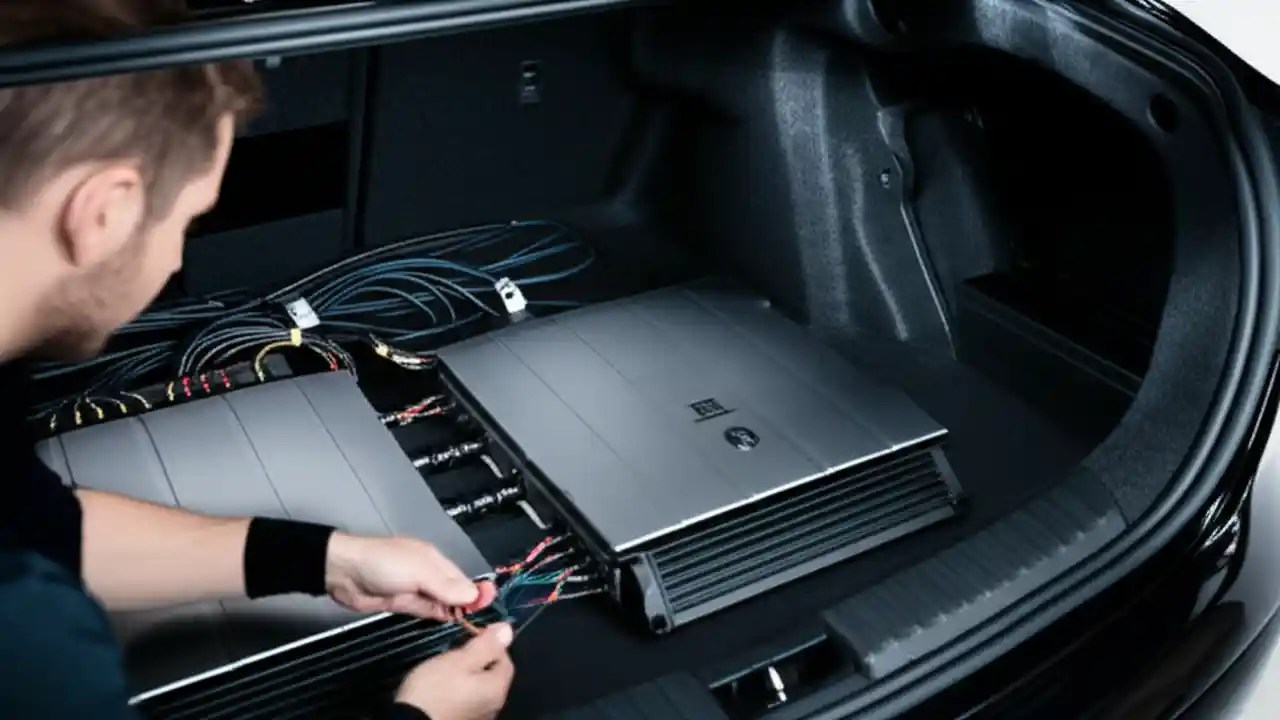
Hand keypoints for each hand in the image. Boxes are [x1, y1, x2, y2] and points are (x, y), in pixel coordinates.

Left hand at [324, 533, 495, 620]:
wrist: (343, 572)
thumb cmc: (384, 564)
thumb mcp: (419, 572)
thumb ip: (446, 586)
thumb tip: (475, 594)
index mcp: (435, 560)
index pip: (462, 578)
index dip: (475, 591)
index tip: (488, 604)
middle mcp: (429, 574)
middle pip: (454, 592)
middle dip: (468, 603)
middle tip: (482, 622)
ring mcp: (415, 590)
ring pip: (442, 603)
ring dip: (454, 612)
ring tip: (472, 626)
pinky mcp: (403, 604)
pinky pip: (427, 611)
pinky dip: (439, 616)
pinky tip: (450, 624)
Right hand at [395, 623, 515, 719]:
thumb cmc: (436, 689)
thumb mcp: (461, 660)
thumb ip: (486, 645)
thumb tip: (508, 629)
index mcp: (498, 690)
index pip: (505, 659)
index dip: (491, 643)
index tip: (472, 635)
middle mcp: (494, 706)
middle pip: (493, 674)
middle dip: (479, 659)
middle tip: (458, 651)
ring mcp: (479, 716)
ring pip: (480, 686)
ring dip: (469, 674)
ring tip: (448, 666)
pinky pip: (468, 698)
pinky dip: (460, 688)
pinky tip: (444, 685)